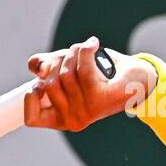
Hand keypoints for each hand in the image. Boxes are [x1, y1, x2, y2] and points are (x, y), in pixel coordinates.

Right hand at [23, 36, 158, 131]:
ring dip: (73, 53)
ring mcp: (87, 112)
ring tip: (85, 50)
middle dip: (56, 62)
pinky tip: (93, 44)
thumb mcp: (64, 67)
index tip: (41, 80)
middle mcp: (73, 121)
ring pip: (65, 73)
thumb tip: (38, 68)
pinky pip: (84, 69)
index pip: (30, 118)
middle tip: (72, 55)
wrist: (135, 77)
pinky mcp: (101, 99)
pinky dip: (86, 51)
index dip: (31, 95)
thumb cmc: (98, 74)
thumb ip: (44, 66)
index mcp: (60, 119)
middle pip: (47, 84)